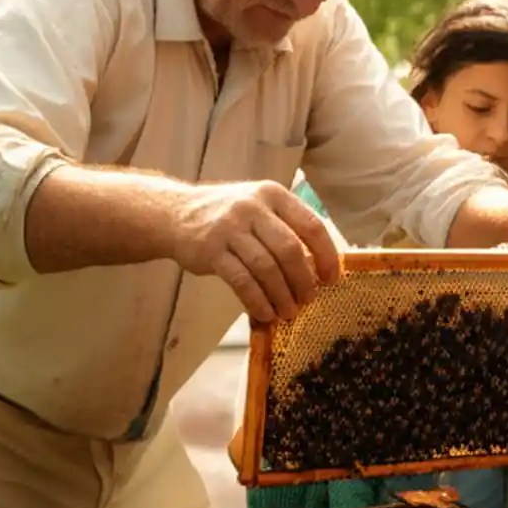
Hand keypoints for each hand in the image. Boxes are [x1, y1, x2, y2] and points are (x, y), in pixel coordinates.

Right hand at [169, 181, 340, 322]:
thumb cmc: (229, 215)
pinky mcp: (211, 251)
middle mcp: (253, 207)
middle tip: (309, 299)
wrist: (176, 214)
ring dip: (281, 295)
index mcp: (273, 195)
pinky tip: (265, 313)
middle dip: (303, 279)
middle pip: (290, 249)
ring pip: (266, 267)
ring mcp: (230, 228)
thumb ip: (288, 227)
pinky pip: (241, 281)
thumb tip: (320, 265)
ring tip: (289, 311)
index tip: (331, 278)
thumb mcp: (260, 206)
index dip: (326, 255)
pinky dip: (257, 300)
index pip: (311, 225)